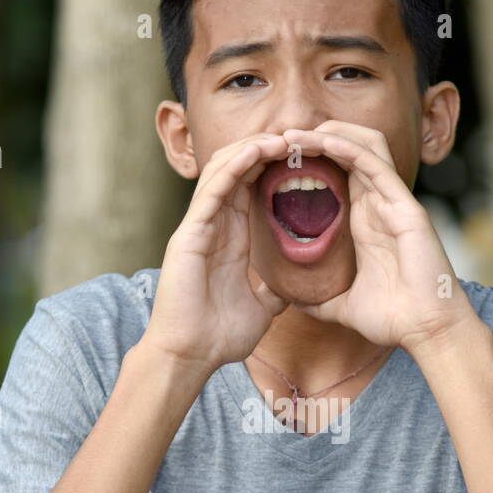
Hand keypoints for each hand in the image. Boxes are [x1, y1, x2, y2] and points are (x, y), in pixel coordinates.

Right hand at [144, 133, 291, 372]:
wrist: (191, 356)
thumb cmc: (218, 335)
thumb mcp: (260, 308)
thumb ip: (272, 291)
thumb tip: (293, 289)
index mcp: (229, 237)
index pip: (250, 186)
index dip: (272, 165)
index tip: (302, 154)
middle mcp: (213, 225)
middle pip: (236, 169)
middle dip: (265, 148)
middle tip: (297, 136)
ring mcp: (199, 226)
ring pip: (222, 170)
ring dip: (251, 148)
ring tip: (281, 136)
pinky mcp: (189, 234)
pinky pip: (213, 189)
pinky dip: (235, 166)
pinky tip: (257, 151)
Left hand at [282, 121, 480, 354]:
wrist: (426, 332)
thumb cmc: (394, 318)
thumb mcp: (343, 306)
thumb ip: (320, 299)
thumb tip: (293, 301)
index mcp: (365, 219)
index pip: (339, 171)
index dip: (311, 157)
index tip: (276, 157)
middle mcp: (379, 203)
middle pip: (351, 147)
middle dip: (316, 135)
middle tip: (280, 138)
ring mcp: (394, 202)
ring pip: (364, 145)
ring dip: (328, 133)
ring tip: (293, 134)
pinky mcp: (405, 206)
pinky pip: (375, 164)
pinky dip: (347, 148)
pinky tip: (321, 141)